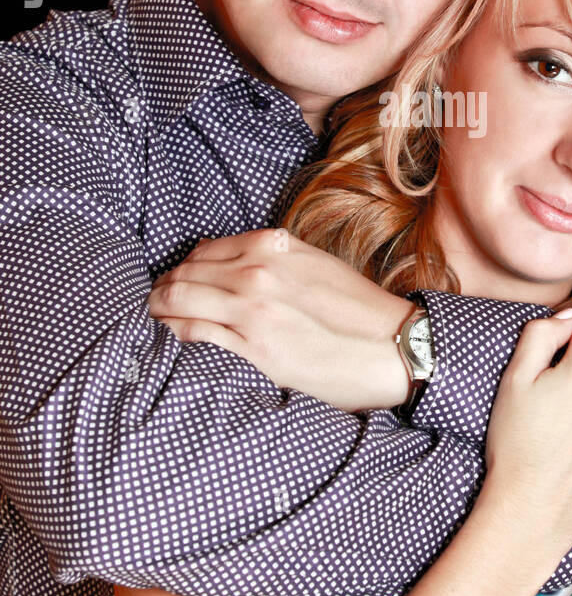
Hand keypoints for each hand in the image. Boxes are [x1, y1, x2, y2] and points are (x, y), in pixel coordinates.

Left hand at [147, 231, 411, 409]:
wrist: (392, 345)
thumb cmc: (356, 308)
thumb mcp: (313, 263)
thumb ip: (270, 255)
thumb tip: (224, 257)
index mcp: (273, 246)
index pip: (203, 251)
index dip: (182, 267)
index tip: (175, 281)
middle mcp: (257, 272)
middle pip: (184, 274)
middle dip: (162, 289)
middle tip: (155, 303)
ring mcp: (253, 310)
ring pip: (179, 302)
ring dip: (159, 311)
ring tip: (156, 321)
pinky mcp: (254, 349)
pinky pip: (194, 335)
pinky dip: (174, 334)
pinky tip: (171, 340)